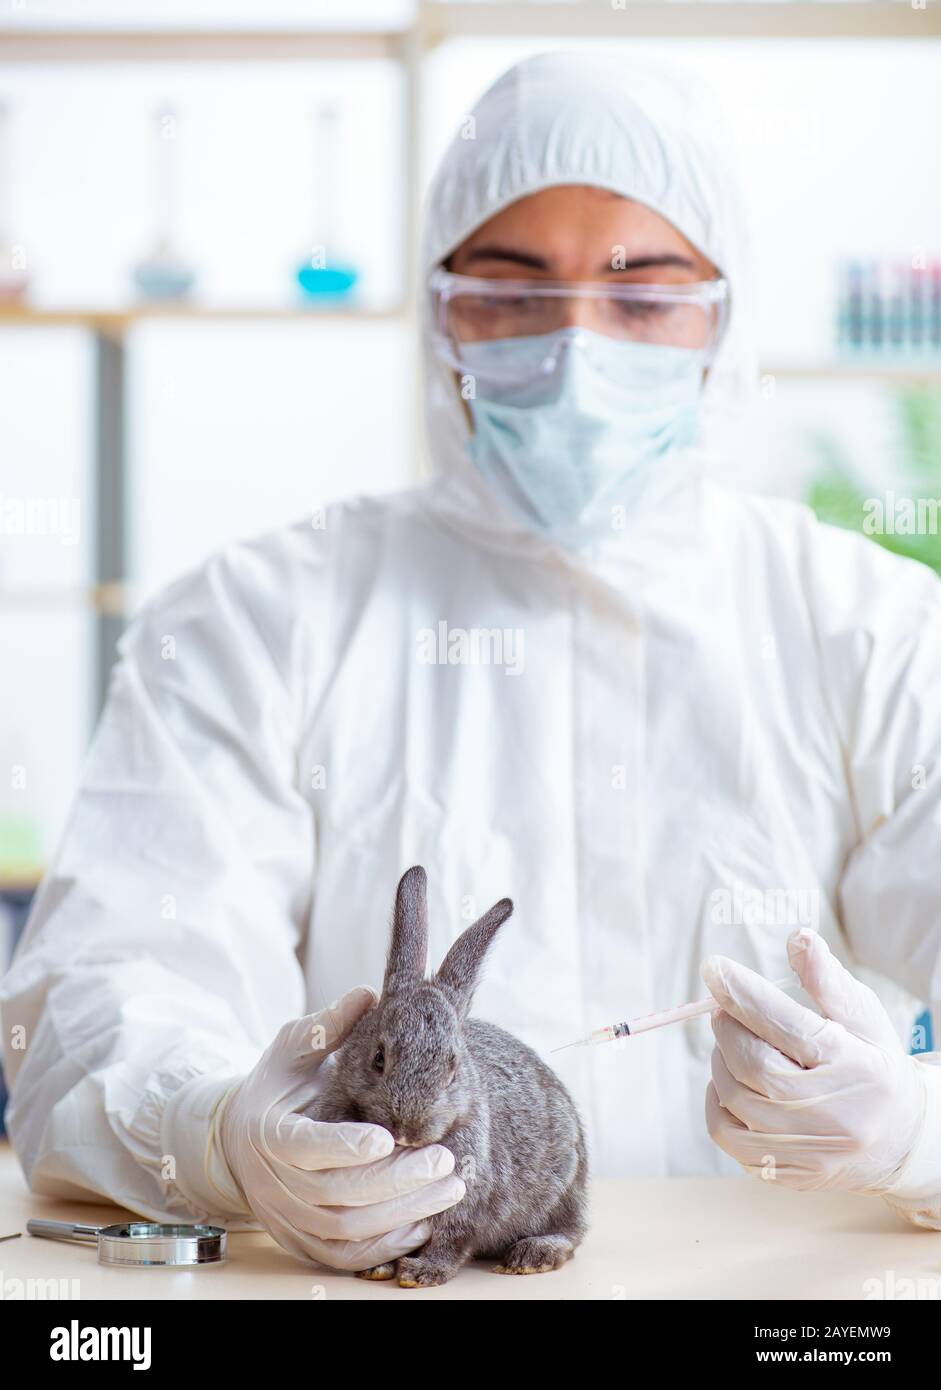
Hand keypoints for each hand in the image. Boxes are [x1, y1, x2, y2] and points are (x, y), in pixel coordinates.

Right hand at [216, 987, 465, 1268]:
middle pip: (334, 1195)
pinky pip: (347, 1256)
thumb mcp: (296, 1048)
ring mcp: (288, 1220)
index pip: (305, 1147)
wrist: (243, 1140)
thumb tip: (368, 993)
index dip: (344, 1145)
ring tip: (451, 1187)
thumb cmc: (280, 1086)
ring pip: (346, 1231)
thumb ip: (330, 1025)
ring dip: (402, 1212)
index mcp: (268, 1132)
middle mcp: (273, 1184)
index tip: (386, 1135)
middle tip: (444, 1160)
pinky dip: (387, 1244)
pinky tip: (426, 1219)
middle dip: (393, 1180)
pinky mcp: (306, 1243)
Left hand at [703, 929, 927, 1193]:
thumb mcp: (862, 1017)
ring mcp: (808, 1149)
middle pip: (751, 1064)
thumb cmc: (875, 1066)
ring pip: (733, 1098)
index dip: (743, 993)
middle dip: (727, 1027)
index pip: (785, 1024)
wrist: (903, 1142)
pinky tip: (731, 1082)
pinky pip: (727, 1136)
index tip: (714, 968)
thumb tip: (797, 937)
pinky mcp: (788, 1173)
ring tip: (734, 1043)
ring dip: (720, 1061)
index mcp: (852, 1065)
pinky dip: (716, 1102)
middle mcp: (831, 1112)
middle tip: (725, 1008)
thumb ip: (826, 979)